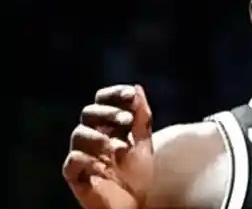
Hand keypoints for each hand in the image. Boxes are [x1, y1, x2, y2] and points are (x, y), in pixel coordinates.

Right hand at [62, 85, 154, 208]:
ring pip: (79, 134)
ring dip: (101, 137)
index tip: (130, 95)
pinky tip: (104, 165)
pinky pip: (73, 161)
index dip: (113, 94)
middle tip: (127, 120)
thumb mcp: (145, 142)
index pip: (102, 100)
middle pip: (88, 113)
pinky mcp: (75, 175)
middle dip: (109, 113)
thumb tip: (136, 88)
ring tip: (120, 148)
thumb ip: (142, 116)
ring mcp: (82, 154)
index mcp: (108, 125)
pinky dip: (88, 159)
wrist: (136, 203)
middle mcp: (92, 136)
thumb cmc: (138, 172)